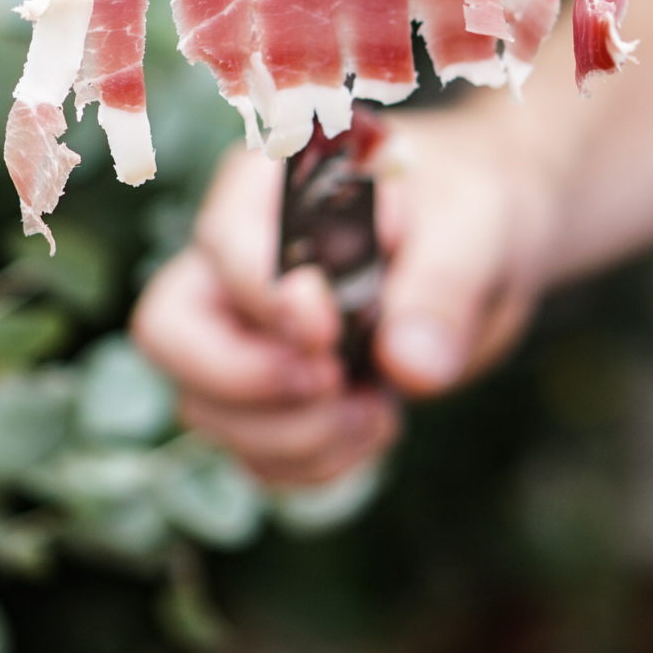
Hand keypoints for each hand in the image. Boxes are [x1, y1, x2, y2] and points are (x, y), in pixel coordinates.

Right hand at [131, 95, 560, 485]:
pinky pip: (251, 455)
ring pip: (204, 408)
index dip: (267, 301)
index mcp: (270, 188)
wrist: (483, 246)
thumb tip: (411, 367)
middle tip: (334, 382)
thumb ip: (444, 286)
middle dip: (247, 381)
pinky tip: (372, 427)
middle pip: (169, 333)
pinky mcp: (265, 394)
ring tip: (379, 411)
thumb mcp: (478, 225)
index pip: (224, 247)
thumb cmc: (469, 208)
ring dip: (294, 436)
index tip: (334, 334)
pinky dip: (312, 464)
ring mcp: (240, 333)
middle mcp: (233, 260)